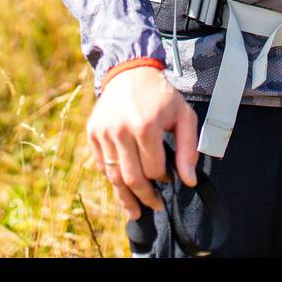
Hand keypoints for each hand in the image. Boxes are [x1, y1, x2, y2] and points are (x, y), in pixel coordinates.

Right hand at [87, 66, 198, 218]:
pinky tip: (123, 188)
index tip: (169, 176)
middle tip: (156, 205)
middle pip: (132, 178)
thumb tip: (189, 181)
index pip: (153, 169)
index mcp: (145, 126)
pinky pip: (103, 165)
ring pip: (114, 176)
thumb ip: (188, 150)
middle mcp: (120, 130)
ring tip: (137, 209)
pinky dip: (113, 178)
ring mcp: (103, 132)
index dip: (164, 178)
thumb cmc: (162, 96)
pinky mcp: (93, 132)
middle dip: (145, 197)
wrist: (130, 72)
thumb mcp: (184, 116)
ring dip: (126, 196)